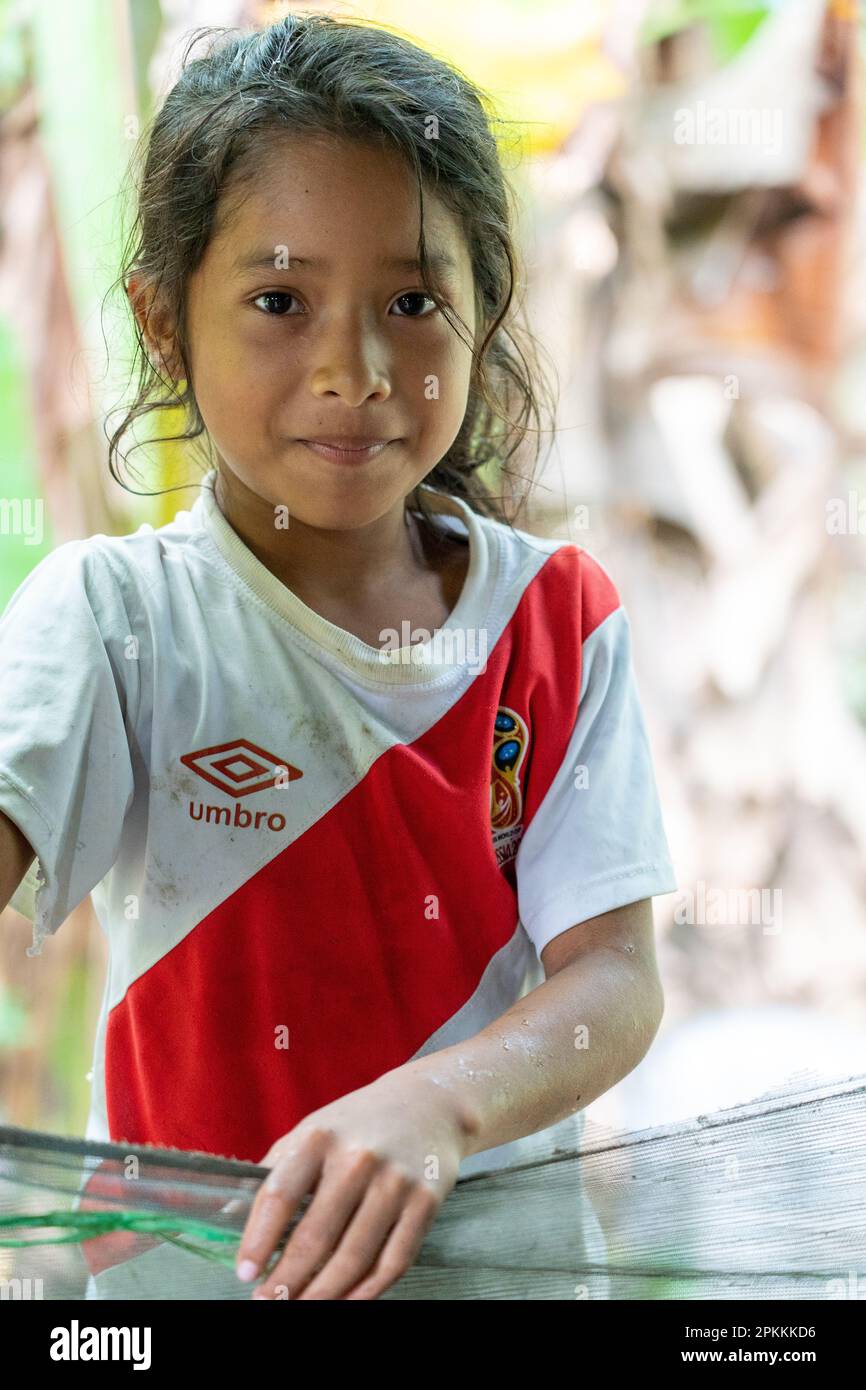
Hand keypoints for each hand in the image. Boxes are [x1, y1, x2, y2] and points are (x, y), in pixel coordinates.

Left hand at [235, 1067, 471, 1299]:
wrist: (430, 1102)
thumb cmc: (361, 1122)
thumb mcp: (314, 1129)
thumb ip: (276, 1168)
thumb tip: (229, 1215)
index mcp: (320, 1137)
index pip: (280, 1196)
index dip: (259, 1240)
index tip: (245, 1273)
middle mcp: (358, 1159)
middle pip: (316, 1236)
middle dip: (288, 1280)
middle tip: (269, 1302)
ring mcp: (395, 1182)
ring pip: (354, 1257)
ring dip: (324, 1293)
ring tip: (302, 1307)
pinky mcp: (426, 1202)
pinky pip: (394, 1261)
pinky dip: (368, 1291)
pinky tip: (347, 1301)